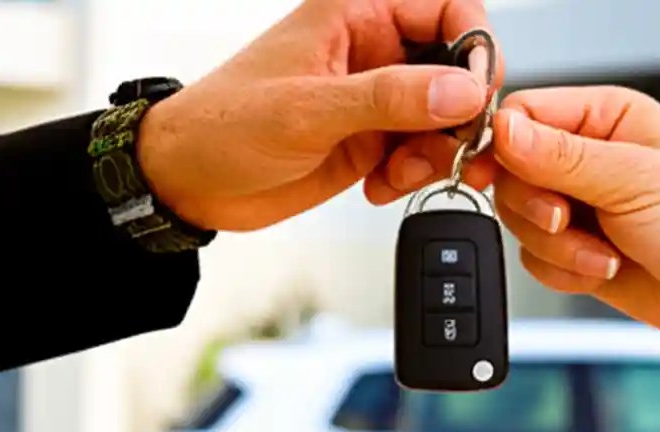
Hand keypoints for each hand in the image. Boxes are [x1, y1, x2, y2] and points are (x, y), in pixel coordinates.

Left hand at [136, 0, 500, 232]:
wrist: (188, 182)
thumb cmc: (223, 125)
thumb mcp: (307, 109)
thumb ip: (387, 98)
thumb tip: (460, 89)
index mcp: (356, 13)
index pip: (448, 6)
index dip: (471, 47)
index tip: (469, 94)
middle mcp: (373, 50)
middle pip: (458, 65)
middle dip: (459, 111)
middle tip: (444, 146)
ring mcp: (376, 98)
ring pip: (446, 115)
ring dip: (435, 151)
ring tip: (399, 173)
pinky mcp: (373, 140)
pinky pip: (422, 152)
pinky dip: (415, 175)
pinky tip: (380, 186)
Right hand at [490, 86, 659, 358]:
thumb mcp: (636, 181)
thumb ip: (563, 157)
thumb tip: (503, 131)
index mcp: (606, 118)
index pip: (524, 115)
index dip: (501, 145)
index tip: (491, 173)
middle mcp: (588, 158)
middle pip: (511, 172)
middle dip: (536, 207)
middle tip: (568, 219)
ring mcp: (581, 206)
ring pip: (519, 221)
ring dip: (557, 247)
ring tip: (607, 254)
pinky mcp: (577, 250)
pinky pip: (534, 260)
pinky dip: (564, 272)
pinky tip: (605, 270)